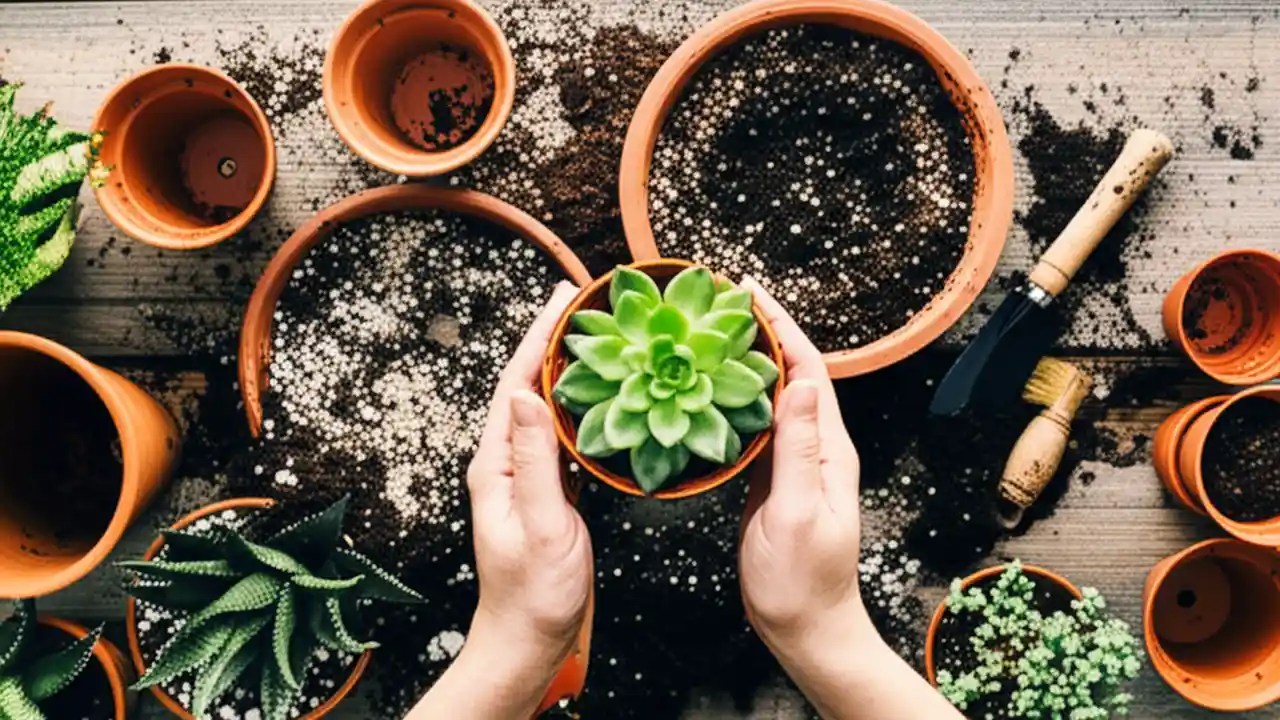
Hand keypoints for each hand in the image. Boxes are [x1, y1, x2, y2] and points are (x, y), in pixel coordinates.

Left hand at [409, 282, 591, 719]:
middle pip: (528, 386)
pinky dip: (582, 408)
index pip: (515, 384)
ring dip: (569, 370)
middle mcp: (505, 462)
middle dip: (554, 341)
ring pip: (547, 408)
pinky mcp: (546, 492)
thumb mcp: (539, 522)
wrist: (529, 639)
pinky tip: (604, 398)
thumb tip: (529, 394)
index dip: (538, 337)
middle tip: (586, 303)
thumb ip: (535, 459)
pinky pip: (563, 436)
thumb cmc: (535, 592)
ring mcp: (524, 476)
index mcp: (496, 464)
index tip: (563, 297)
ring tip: (599, 337)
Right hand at [738, 278, 868, 658]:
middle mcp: (816, 448)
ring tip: (709, 330)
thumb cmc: (801, 581)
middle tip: (720, 300)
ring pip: (772, 396)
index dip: (781, 327)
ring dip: (746, 359)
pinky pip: (756, 425)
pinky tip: (708, 388)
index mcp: (828, 450)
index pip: (809, 371)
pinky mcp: (774, 479)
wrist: (806, 628)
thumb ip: (799, 449)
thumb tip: (800, 383)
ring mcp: (795, 463)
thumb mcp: (797, 512)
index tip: (749, 293)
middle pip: (792, 373)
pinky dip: (734, 397)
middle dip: (762, 331)